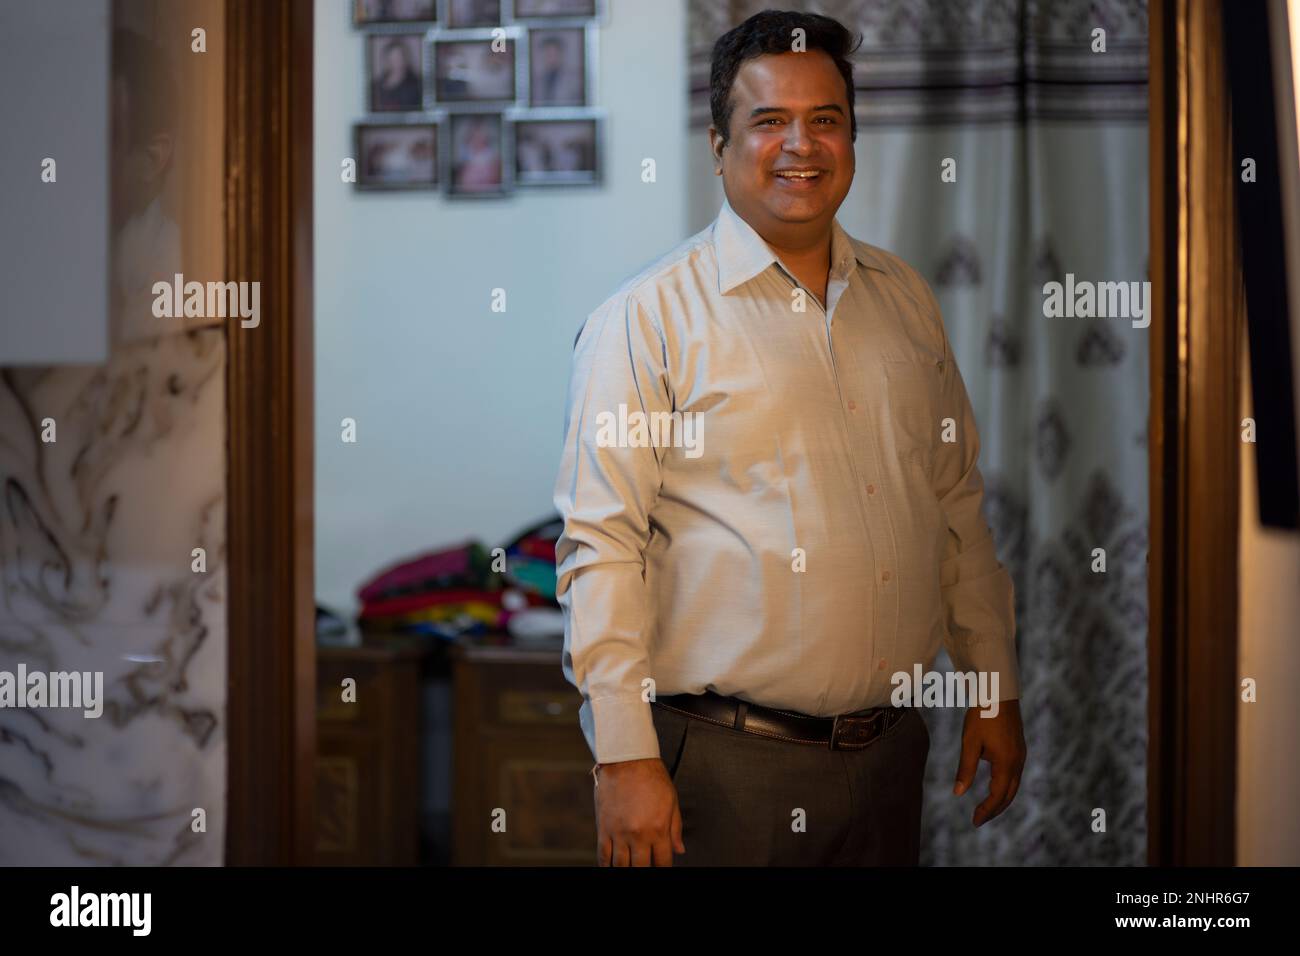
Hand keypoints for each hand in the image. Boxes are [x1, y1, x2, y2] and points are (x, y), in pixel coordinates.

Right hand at [593, 757, 685, 865]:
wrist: (626, 759)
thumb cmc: (651, 776)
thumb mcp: (671, 801)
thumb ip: (675, 829)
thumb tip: (679, 850)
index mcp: (658, 829)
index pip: (663, 862)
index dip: (663, 868)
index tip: (661, 866)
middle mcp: (638, 835)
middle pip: (641, 868)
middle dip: (645, 871)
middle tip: (645, 865)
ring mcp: (619, 833)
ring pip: (621, 866)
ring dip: (626, 870)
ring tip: (629, 867)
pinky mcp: (604, 828)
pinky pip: (603, 855)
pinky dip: (607, 866)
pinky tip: (611, 867)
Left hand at [952, 698, 1025, 826]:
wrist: (999, 692)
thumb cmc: (982, 715)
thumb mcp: (970, 743)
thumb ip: (965, 769)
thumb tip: (958, 793)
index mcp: (1006, 763)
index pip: (997, 796)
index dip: (986, 811)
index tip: (974, 822)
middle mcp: (1017, 762)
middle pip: (1009, 795)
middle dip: (994, 810)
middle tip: (979, 820)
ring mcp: (1020, 755)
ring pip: (1014, 786)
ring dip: (1001, 799)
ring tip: (986, 808)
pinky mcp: (1019, 749)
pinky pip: (1014, 774)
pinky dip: (1005, 786)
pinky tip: (995, 785)